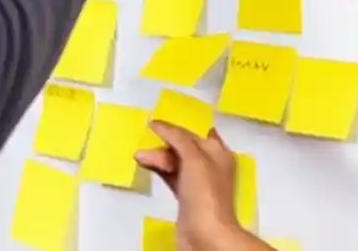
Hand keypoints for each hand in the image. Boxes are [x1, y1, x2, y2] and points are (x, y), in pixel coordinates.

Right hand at [136, 122, 265, 250]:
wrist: (205, 234)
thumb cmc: (205, 193)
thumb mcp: (194, 157)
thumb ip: (177, 137)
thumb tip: (157, 123)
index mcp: (218, 153)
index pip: (196, 132)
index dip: (177, 127)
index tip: (155, 122)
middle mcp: (210, 166)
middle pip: (184, 147)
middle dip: (164, 143)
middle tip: (145, 142)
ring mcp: (198, 184)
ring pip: (176, 162)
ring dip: (159, 156)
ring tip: (139, 156)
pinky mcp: (187, 198)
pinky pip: (172, 176)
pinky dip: (160, 169)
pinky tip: (146, 164)